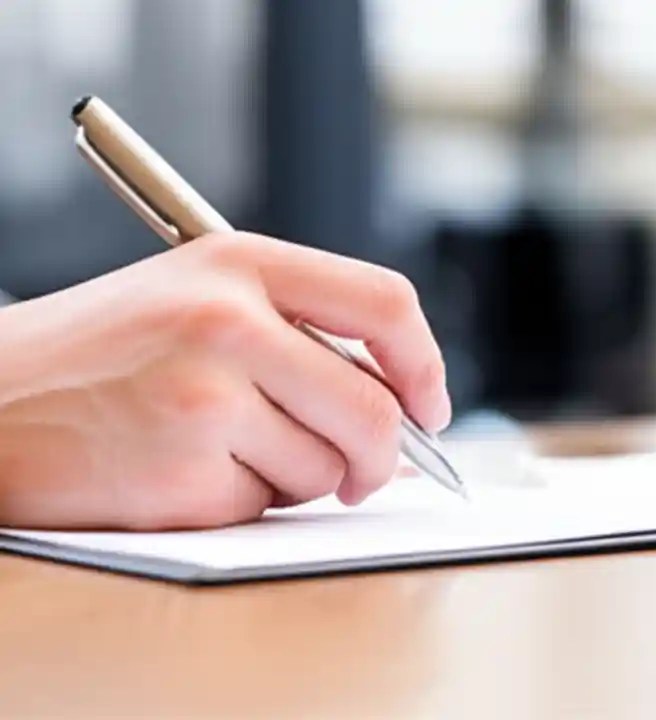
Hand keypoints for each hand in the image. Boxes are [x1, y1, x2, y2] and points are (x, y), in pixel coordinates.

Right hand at [0, 232, 449, 529]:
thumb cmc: (98, 355)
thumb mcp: (194, 298)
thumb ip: (299, 332)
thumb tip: (404, 407)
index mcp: (240, 262)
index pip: (384, 304)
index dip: (424, 364)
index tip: (430, 406)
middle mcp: (227, 321)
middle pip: (374, 408)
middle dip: (381, 457)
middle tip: (363, 473)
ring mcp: (203, 397)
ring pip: (325, 467)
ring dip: (296, 477)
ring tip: (220, 448)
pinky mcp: (180, 474)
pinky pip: (264, 506)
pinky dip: (240, 504)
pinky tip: (179, 473)